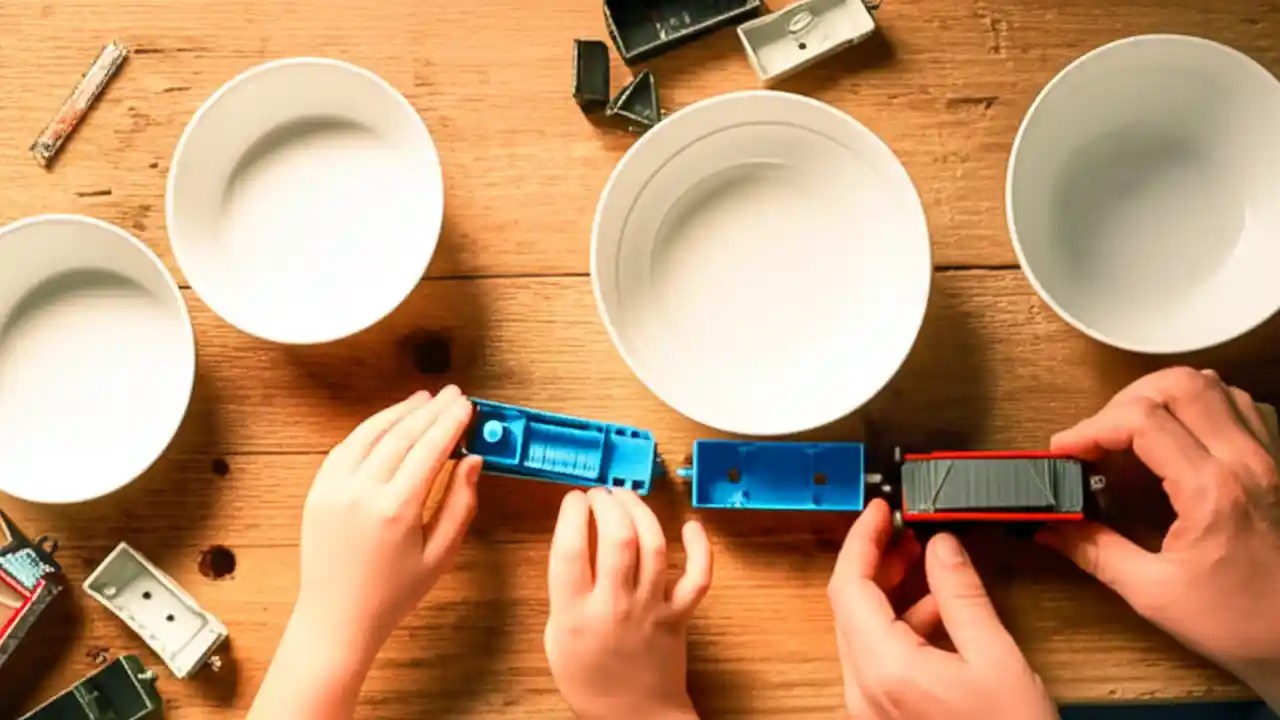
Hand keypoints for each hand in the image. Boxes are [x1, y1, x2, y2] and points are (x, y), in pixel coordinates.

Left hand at [249, 388, 481, 719]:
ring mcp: (334, 488)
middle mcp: (361, 492)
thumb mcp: (441, 554)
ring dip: (400, 412)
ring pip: (371, 432)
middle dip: (431, 409)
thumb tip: (474, 461)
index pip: (430, 448)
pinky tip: (389, 422)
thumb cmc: (393, 593)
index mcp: (395, 510)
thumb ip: (461, 503)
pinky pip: (346, 446)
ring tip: (423, 400)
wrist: (338, 616)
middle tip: (453, 394)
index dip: (451, 422)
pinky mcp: (318, 490)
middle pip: (402, 433)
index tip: (467, 405)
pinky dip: (370, 428)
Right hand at [544, 488, 712, 719]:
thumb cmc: (588, 678)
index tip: (572, 499)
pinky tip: (690, 526)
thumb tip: (576, 542)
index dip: (570, 514)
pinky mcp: (679, 615)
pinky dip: (700, 548)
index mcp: (575, 614)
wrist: (632, 716)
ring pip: (653, 546)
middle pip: (616, 539)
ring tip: (627, 498)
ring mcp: (651, 608)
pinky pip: (698, 577)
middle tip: (599, 495)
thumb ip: (565, 592)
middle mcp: (614, 606)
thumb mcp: (556, 637)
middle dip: (607, 505)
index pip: (569, 550)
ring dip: (641, 512)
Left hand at [829, 499, 1056, 719]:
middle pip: (849, 608)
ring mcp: (870, 710)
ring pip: (863, 634)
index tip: (880, 509)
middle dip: (876, 563)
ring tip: (928, 565)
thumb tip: (943, 546)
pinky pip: (879, 662)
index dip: (861, 539)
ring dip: (890, 595)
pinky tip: (938, 613)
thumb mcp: (997, 660)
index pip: (848, 586)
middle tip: (907, 531)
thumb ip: (963, 596)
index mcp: (883, 670)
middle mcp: (863, 691)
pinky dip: (901, 630)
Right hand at [1037, 367, 1279, 706]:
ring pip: (1216, 384)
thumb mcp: (1155, 593)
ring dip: (1166, 396)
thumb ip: (1096, 552)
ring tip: (1136, 430)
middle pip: (1180, 384)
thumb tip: (1051, 528)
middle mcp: (1247, 462)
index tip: (1065, 450)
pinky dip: (1207, 405)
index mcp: (1213, 492)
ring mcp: (1271, 458)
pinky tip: (1184, 434)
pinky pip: (1244, 406)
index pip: (1141, 420)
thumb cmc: (1243, 624)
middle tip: (1100, 435)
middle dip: (1125, 400)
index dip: (1090, 428)